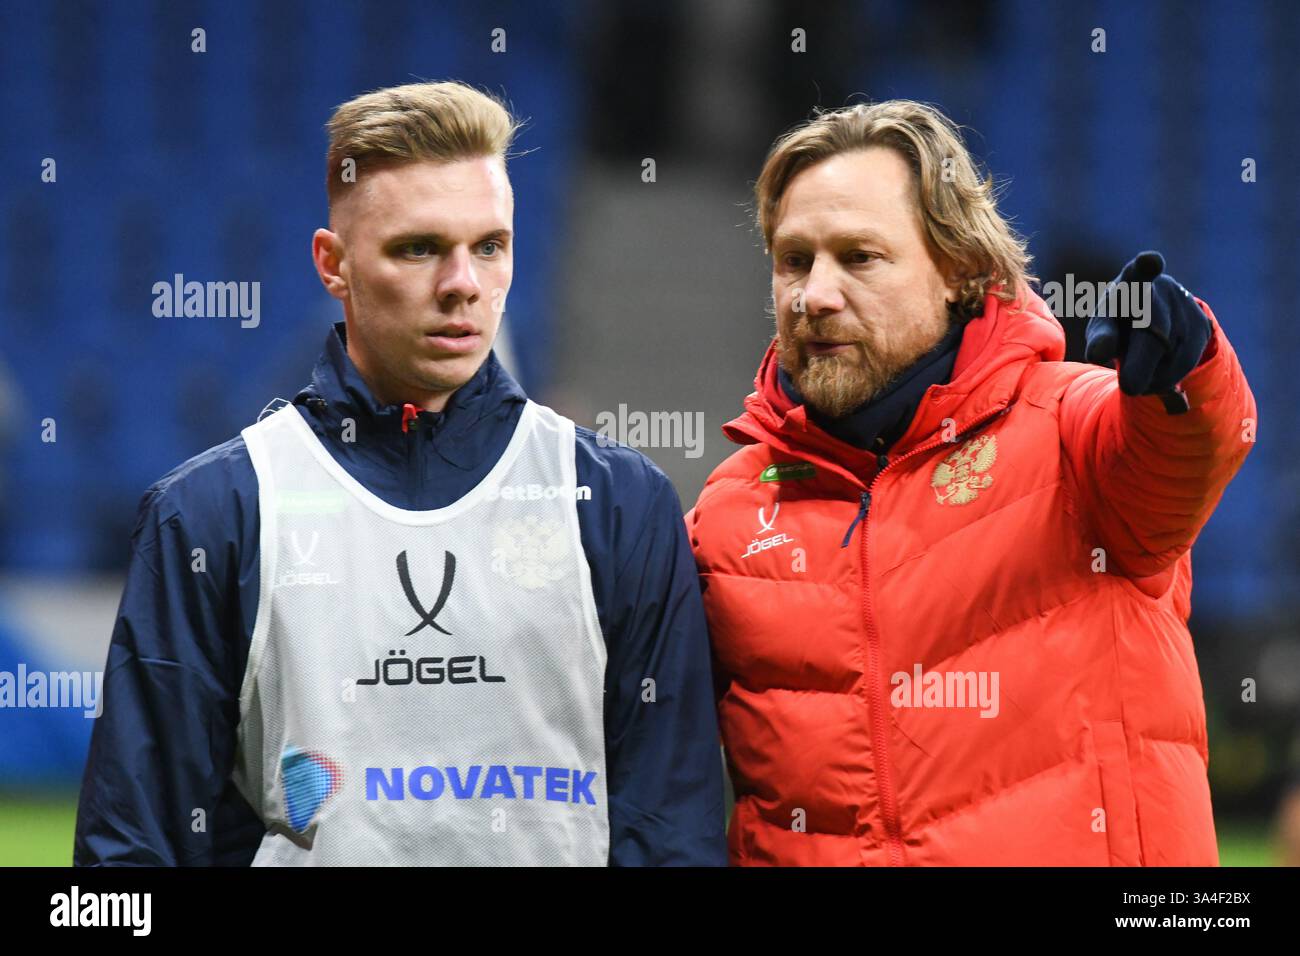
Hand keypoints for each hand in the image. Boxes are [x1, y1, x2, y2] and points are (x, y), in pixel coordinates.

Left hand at [1084, 251, 1210, 412]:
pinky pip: (1185, 361)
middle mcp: (1163, 288)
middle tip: (1130, 388)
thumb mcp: (1105, 328)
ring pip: (1169, 353)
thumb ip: (1100, 338)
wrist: (1155, 322)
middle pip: (1154, 329)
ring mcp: (1186, 307)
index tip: (1150, 261)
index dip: (1147, 265)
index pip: (1141, 269)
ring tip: (1135, 377)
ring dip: (1151, 375)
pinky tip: (1155, 376)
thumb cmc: (1120, 323)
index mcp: (1132, 280)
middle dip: (1141, 362)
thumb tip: (1098, 353)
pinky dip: (1167, 377)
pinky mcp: (1202, 326)